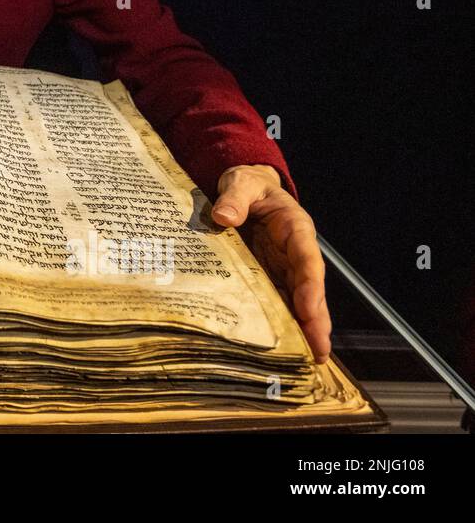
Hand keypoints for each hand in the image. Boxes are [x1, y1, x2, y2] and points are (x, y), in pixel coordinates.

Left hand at [211, 164, 331, 363]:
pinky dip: (281, 323)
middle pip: (309, 288)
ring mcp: (283, 267)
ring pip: (297, 301)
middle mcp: (294, 252)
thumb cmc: (246, 185)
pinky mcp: (268, 276)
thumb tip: (224, 217)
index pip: (306, 258)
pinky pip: (277, 300)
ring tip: (307, 359)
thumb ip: (235, 197)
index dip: (310, 285)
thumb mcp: (240, 183)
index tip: (309, 309)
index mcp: (295, 227)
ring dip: (302, 328)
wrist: (242, 188)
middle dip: (315, 319)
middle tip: (318, 350)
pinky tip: (280, 347)